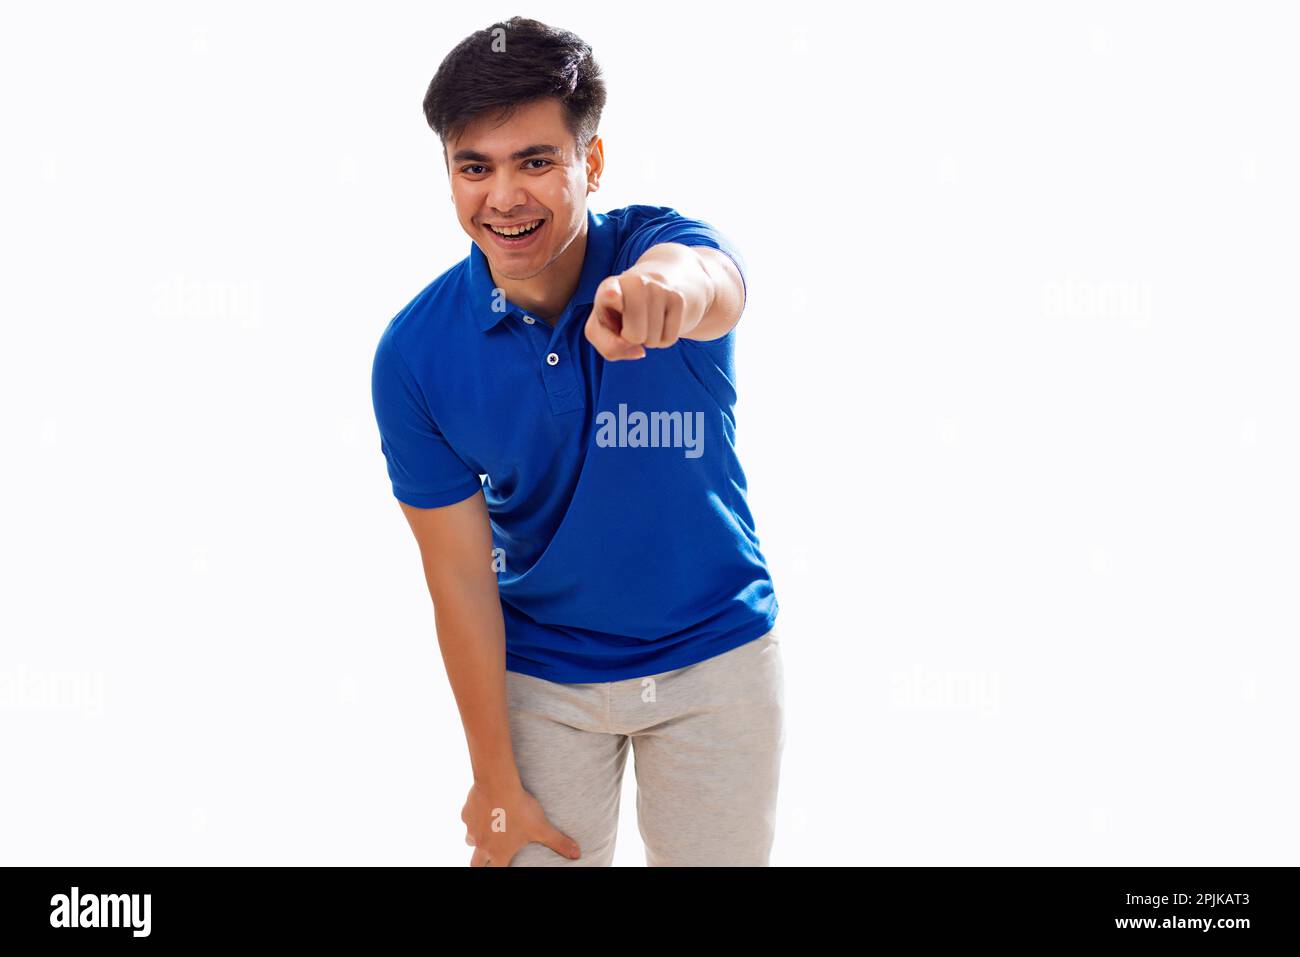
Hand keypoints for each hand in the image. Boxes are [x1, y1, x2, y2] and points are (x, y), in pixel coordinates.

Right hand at [461, 780, 580, 866]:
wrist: (498, 784)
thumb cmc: (521, 808)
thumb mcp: (542, 827)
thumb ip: (559, 842)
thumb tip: (578, 853)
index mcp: (499, 853)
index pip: (497, 871)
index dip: (501, 871)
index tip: (503, 867)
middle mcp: (483, 845)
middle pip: (475, 864)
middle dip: (480, 864)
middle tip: (484, 862)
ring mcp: (472, 830)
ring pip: (469, 841)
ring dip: (476, 840)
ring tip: (485, 832)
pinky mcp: (466, 814)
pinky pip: (467, 819)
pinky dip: (473, 817)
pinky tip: (482, 807)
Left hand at [583, 262, 710, 360]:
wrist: (647, 291)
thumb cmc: (617, 315)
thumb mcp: (602, 330)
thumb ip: (609, 346)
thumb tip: (640, 351)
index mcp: (608, 288)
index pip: (609, 292)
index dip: (611, 296)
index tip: (612, 296)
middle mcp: (634, 283)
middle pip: (634, 335)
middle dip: (632, 340)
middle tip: (630, 325)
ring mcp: (658, 288)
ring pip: (652, 339)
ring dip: (647, 340)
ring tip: (643, 322)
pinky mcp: (677, 298)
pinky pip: (669, 339)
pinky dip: (662, 340)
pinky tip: (657, 322)